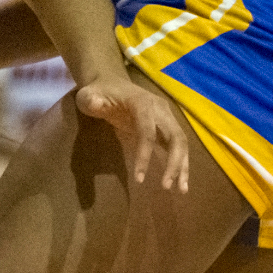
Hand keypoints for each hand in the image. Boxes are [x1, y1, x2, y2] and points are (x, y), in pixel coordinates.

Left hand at [77, 77, 190, 191]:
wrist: (110, 82)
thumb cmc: (99, 91)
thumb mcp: (89, 95)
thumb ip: (91, 101)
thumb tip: (95, 103)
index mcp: (142, 103)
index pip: (148, 132)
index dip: (145, 155)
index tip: (139, 178)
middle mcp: (160, 110)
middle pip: (175, 137)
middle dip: (175, 162)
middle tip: (166, 186)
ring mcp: (165, 118)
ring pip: (180, 142)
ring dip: (183, 166)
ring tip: (182, 190)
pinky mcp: (164, 127)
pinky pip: (176, 146)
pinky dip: (180, 164)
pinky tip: (180, 182)